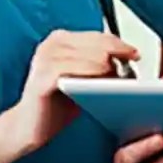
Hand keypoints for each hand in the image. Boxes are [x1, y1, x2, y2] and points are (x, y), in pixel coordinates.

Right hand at [10, 30, 139, 151]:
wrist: (27, 127)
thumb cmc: (55, 104)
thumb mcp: (82, 78)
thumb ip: (99, 65)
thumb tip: (128, 59)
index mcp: (60, 39)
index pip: (99, 35)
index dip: (121, 44)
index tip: (135, 54)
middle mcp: (51, 44)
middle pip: (98, 42)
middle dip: (118, 54)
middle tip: (130, 69)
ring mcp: (45, 58)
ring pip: (90, 55)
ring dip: (109, 67)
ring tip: (118, 80)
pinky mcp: (43, 77)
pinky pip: (75, 70)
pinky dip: (92, 74)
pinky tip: (102, 82)